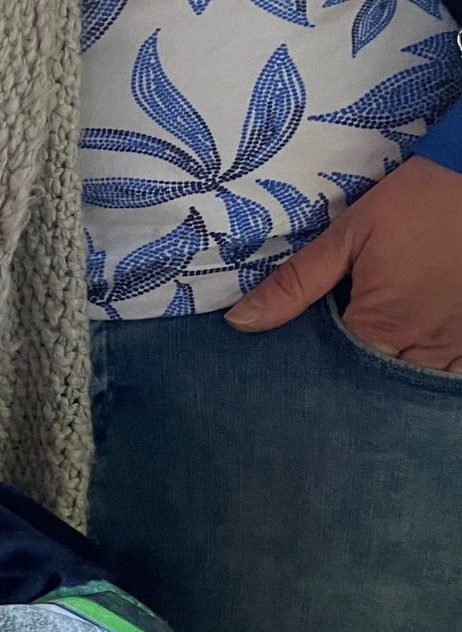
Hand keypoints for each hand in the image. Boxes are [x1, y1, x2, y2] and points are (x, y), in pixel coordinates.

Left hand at [226, 156, 461, 371]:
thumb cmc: (417, 200)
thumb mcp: (349, 234)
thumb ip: (296, 283)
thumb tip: (239, 322)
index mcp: (384, 324)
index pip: (339, 374)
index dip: (318, 371)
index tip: (300, 363)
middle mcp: (427, 345)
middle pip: (379, 384)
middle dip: (356, 379)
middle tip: (333, 363)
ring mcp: (461, 344)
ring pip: (419, 381)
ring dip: (395, 374)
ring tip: (375, 353)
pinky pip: (454, 371)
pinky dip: (431, 367)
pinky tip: (413, 351)